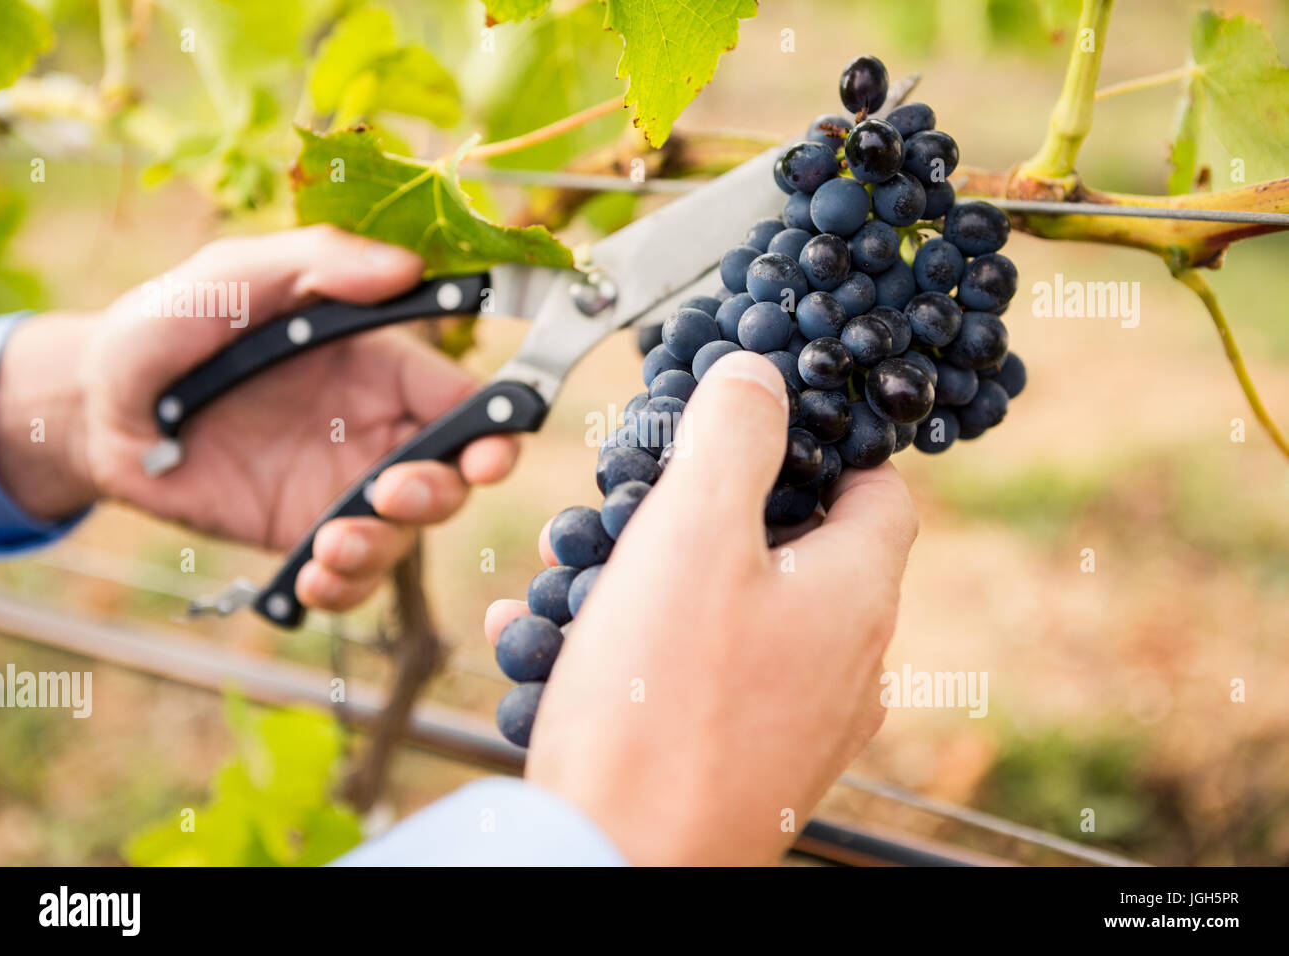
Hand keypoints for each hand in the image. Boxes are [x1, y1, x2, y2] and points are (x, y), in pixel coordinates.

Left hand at [0, 226, 516, 610]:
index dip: (493, 429)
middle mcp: (372, 431)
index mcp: (378, 367)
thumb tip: (405, 265)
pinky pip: (348, 576)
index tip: (489, 453)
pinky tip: (311, 578)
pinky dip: (343, 587)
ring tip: (329, 544)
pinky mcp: (300, 535)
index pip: (462, 400)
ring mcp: (339, 488)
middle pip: (451, 476)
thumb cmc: (165, 327)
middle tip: (392, 494)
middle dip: (440, 492)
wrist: (94, 411)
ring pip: (405, 534)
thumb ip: (315, 263)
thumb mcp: (233, 276)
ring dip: (383, 546)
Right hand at [484, 351, 916, 864]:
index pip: (881, 490)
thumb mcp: (692, 534)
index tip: (756, 432)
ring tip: (580, 569)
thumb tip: (757, 372)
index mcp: (854, 595)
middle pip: (801, 550)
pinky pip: (709, 679)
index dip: (826, 447)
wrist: (616, 863)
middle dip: (712, 511)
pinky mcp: (750, 765)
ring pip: (743, 614)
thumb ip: (732, 438)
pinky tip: (569, 641)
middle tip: (636, 502)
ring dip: (666, 576)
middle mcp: (848, 664)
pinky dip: (653, 646)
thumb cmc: (660, 707)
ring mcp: (802, 723)